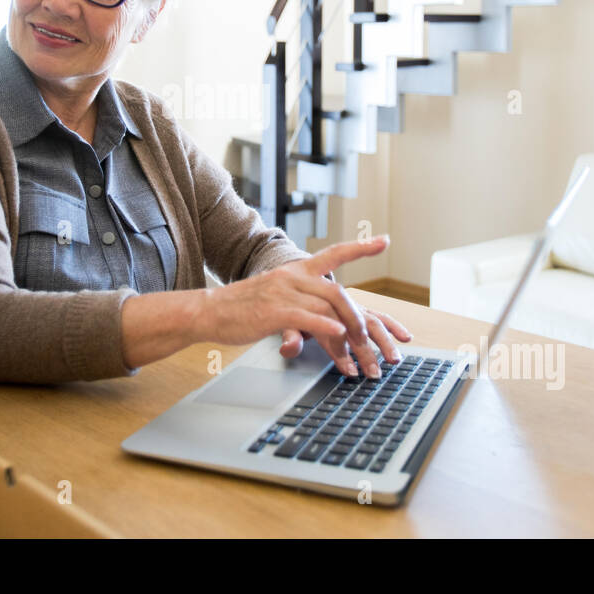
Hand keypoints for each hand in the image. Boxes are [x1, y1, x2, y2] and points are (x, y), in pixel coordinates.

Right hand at [198, 236, 407, 377]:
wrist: (208, 311)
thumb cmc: (242, 308)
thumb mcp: (275, 294)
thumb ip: (302, 300)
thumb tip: (325, 315)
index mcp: (295, 270)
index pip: (334, 253)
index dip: (361, 247)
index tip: (385, 241)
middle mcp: (292, 276)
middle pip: (339, 291)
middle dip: (360, 318)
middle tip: (371, 340)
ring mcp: (283, 293)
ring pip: (328, 307)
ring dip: (349, 331)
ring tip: (360, 353)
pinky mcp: (274, 312)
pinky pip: (307, 317)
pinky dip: (326, 326)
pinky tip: (338, 335)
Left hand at [278, 299, 411, 378]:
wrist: (295, 285)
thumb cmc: (290, 307)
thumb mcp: (283, 321)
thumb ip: (288, 334)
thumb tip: (288, 348)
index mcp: (317, 307)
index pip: (331, 330)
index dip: (340, 351)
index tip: (349, 371)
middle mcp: (338, 305)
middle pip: (355, 325)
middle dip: (366, 350)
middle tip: (374, 371)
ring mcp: (350, 308)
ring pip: (370, 320)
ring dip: (384, 340)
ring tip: (394, 358)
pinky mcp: (359, 310)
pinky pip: (378, 316)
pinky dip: (393, 325)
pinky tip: (406, 337)